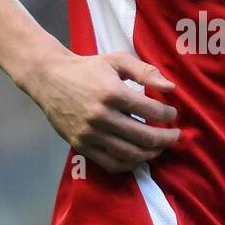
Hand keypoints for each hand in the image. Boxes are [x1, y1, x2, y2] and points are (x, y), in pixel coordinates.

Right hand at [29, 48, 180, 172]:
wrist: (49, 78)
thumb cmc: (87, 67)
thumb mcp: (117, 60)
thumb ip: (145, 71)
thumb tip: (171, 88)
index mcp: (112, 92)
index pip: (151, 111)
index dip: (168, 115)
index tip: (172, 114)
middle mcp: (101, 116)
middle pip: (144, 136)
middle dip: (166, 138)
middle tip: (175, 135)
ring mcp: (90, 134)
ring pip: (130, 154)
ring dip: (151, 153)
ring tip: (160, 147)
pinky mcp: (81, 145)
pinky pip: (111, 163)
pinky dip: (129, 164)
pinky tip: (139, 156)